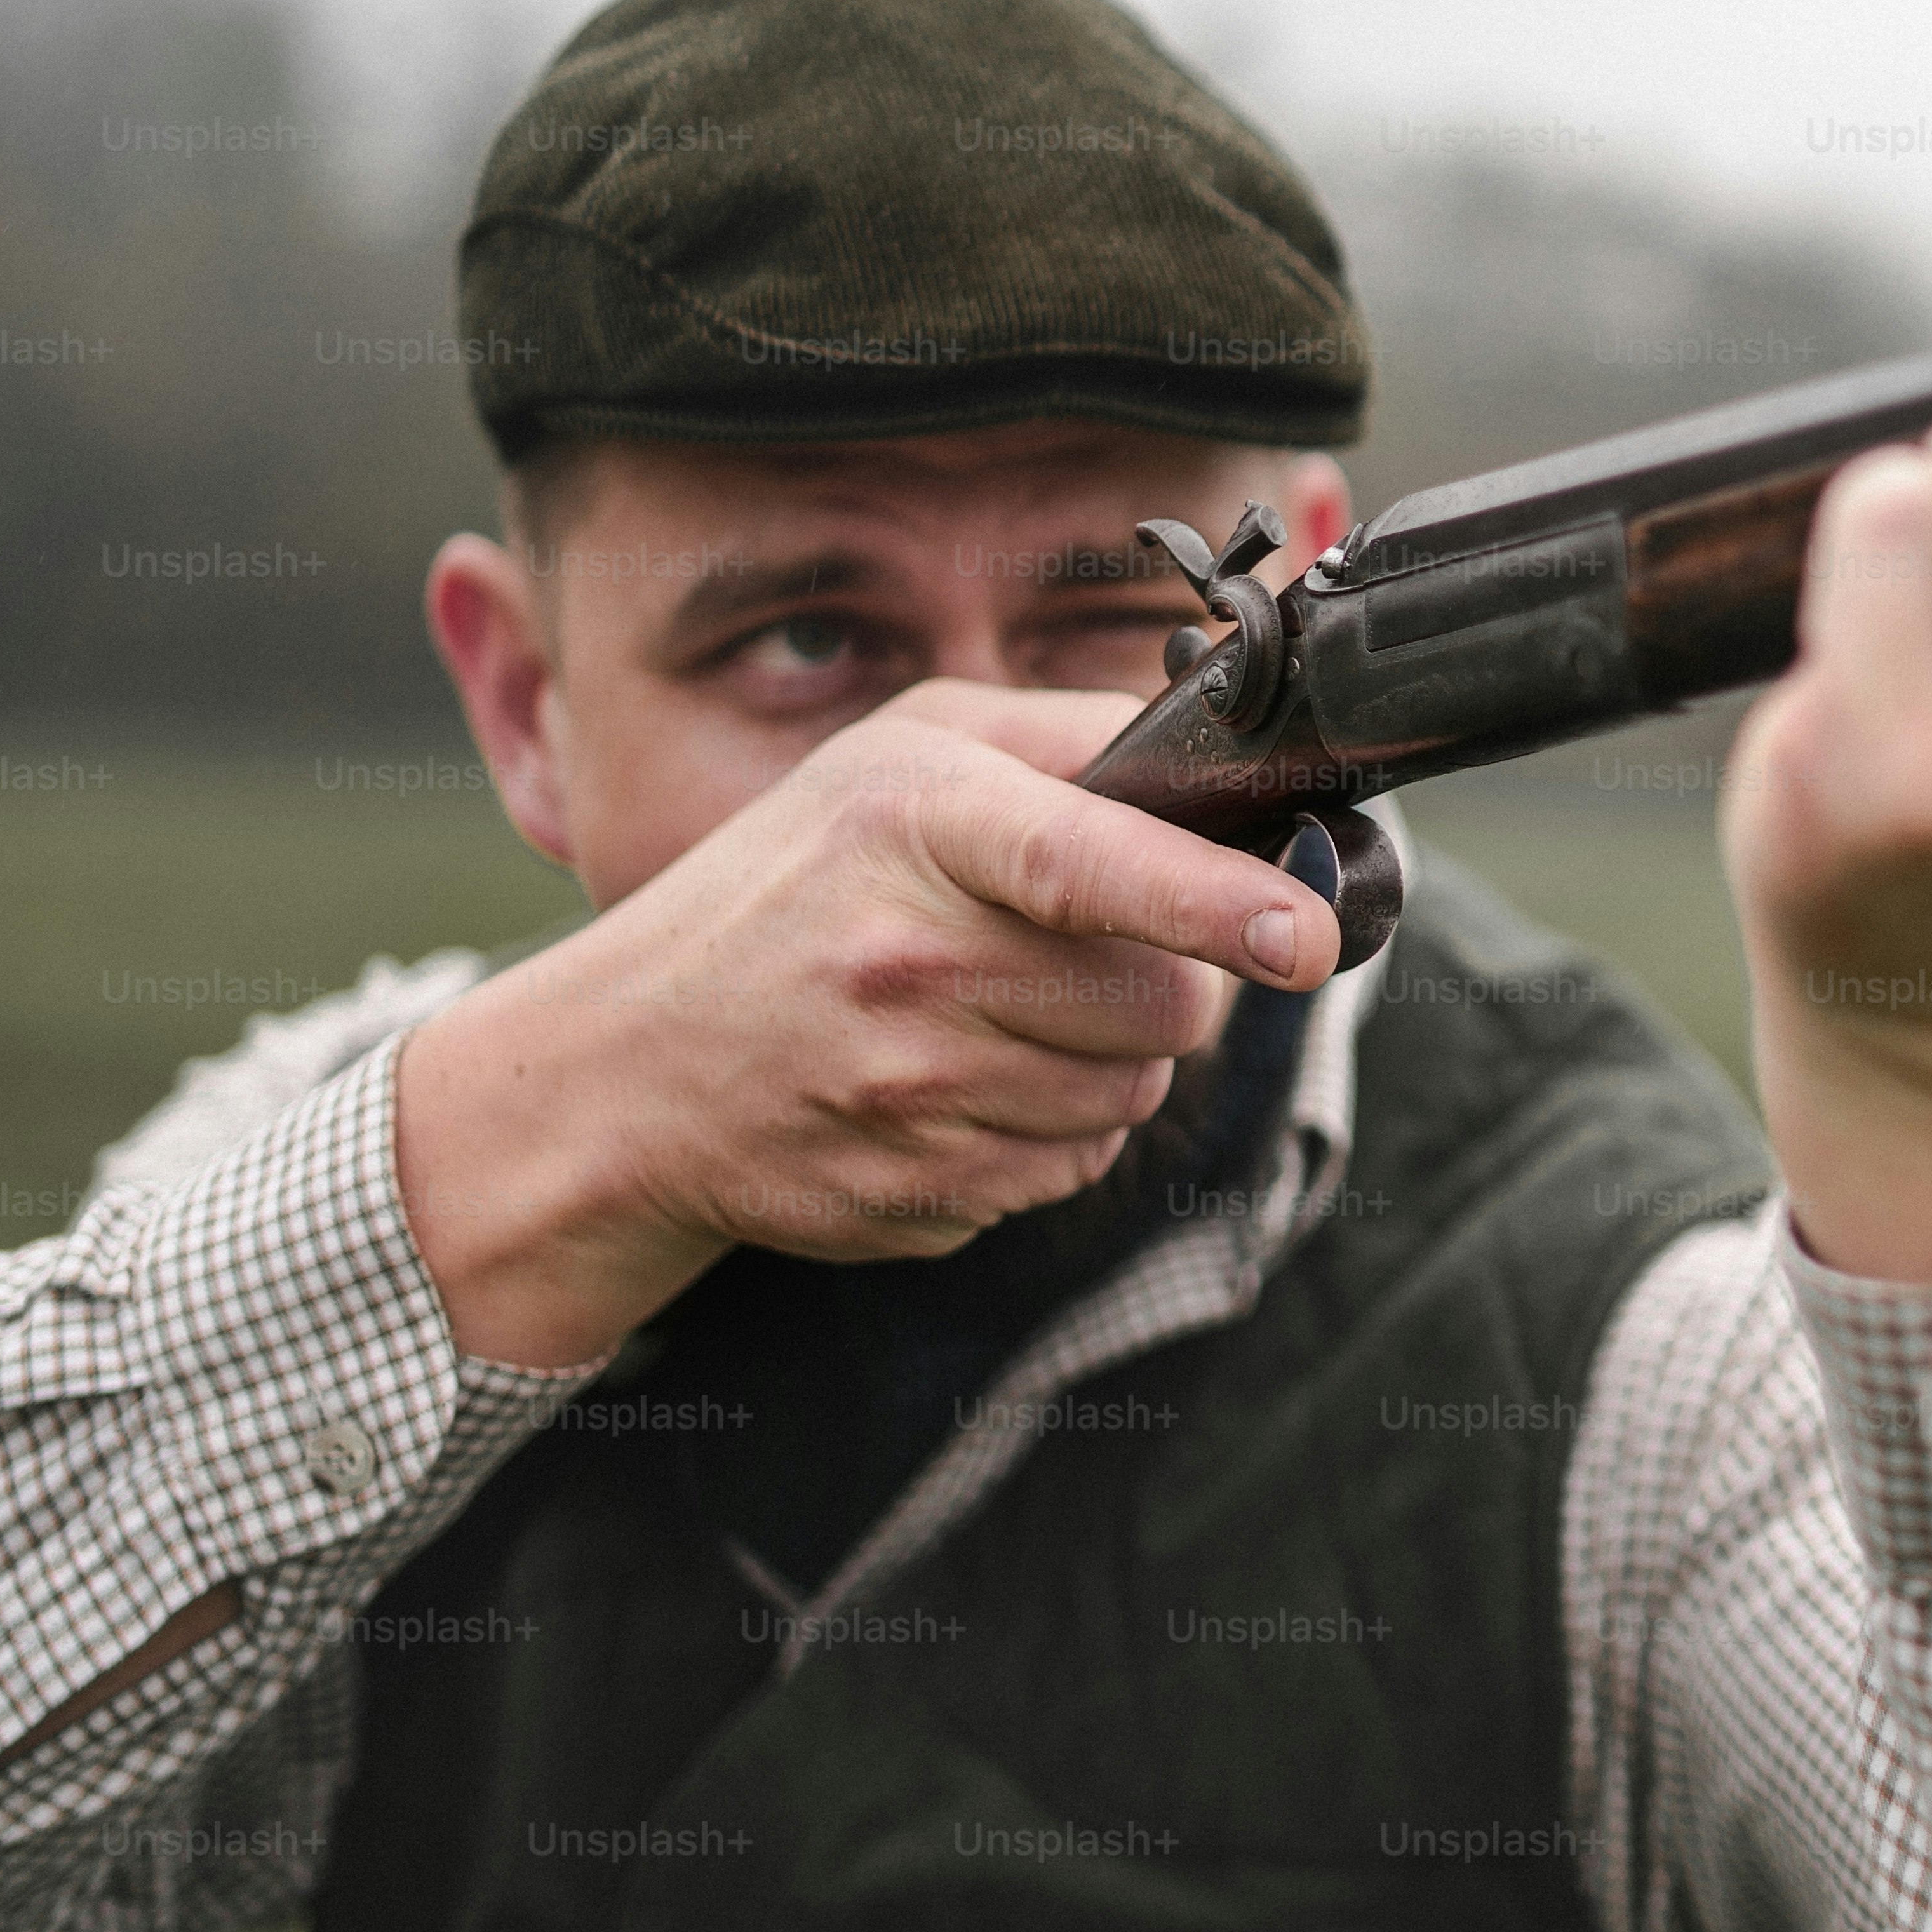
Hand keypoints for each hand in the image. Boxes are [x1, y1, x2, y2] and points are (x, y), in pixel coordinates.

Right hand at [394, 678, 1339, 1370]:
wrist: (627, 1065)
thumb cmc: (789, 883)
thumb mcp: (904, 754)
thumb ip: (1069, 737)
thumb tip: (1222, 759)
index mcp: (918, 825)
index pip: (1099, 865)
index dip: (1221, 903)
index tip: (1304, 937)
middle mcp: (911, 962)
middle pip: (1163, 1002)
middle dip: (1170, 981)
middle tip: (1084, 954)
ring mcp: (909, 1093)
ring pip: (1130, 1093)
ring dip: (1105, 1059)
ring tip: (1001, 1016)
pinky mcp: (916, 1194)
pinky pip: (1069, 1170)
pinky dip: (1047, 1132)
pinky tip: (962, 1087)